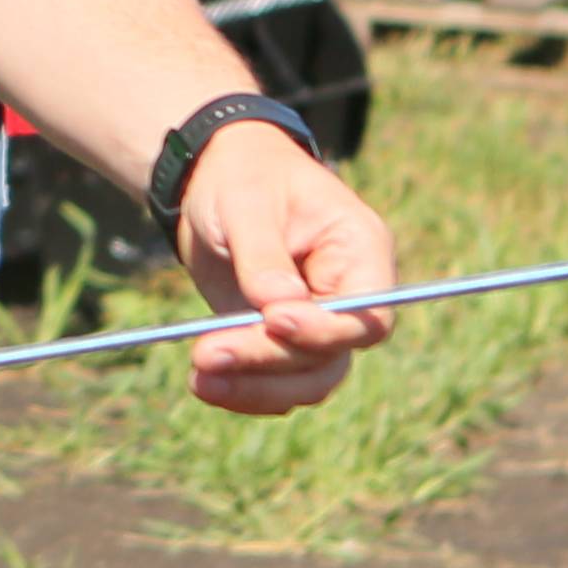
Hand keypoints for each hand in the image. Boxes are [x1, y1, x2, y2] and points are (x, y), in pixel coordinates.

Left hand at [173, 121, 397, 412]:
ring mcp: (316, 323)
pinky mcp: (281, 340)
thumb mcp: (247, 202)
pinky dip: (244, 390)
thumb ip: (263, 255)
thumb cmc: (243, 177)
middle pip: (330, 356)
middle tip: (205, 355)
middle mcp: (349, 295)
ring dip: (254, 388)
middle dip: (268, 361)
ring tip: (199, 380)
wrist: (215, 180)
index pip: (368, 315)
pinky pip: (276, 382)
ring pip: (305, 380)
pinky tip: (205, 383)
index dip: (324, 330)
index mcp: (361, 251)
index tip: (271, 321)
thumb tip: (279, 307)